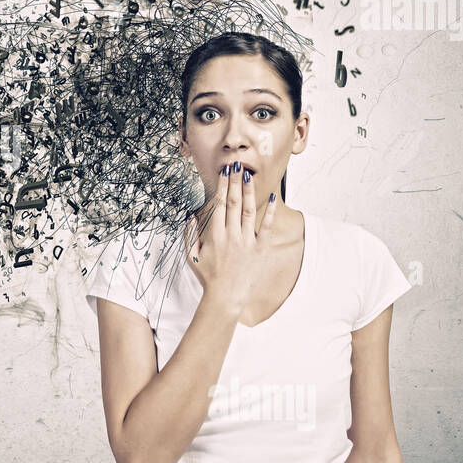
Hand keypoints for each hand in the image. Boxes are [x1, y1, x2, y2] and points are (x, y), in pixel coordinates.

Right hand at [184, 159, 277, 310]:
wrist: (226, 297)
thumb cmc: (208, 277)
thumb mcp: (192, 256)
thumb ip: (190, 235)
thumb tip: (191, 216)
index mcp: (215, 234)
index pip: (220, 204)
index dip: (223, 186)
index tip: (224, 172)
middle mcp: (231, 234)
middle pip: (235, 202)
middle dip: (235, 181)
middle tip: (237, 165)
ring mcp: (247, 241)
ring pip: (249, 210)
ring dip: (249, 191)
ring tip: (249, 176)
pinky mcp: (260, 249)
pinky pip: (265, 227)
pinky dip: (270, 212)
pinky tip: (272, 198)